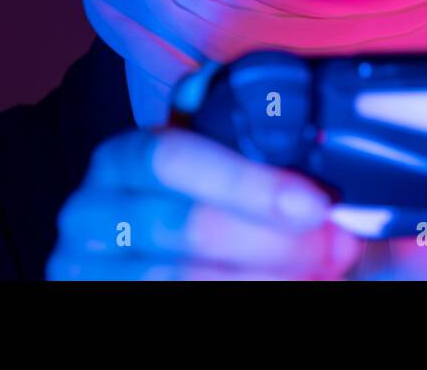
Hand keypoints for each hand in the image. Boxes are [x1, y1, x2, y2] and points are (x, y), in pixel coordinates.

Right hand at [46, 127, 363, 279]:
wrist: (156, 258)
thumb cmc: (197, 204)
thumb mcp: (213, 164)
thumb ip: (250, 138)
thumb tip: (316, 117)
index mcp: (122, 158)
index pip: (170, 158)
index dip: (245, 181)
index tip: (315, 202)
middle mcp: (92, 211)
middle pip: (181, 226)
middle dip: (272, 240)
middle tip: (336, 246)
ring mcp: (90, 267)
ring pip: (180, 278)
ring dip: (267, 279)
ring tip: (324, 274)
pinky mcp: (97, 300)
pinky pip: (177, 309)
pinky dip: (245, 302)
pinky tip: (292, 290)